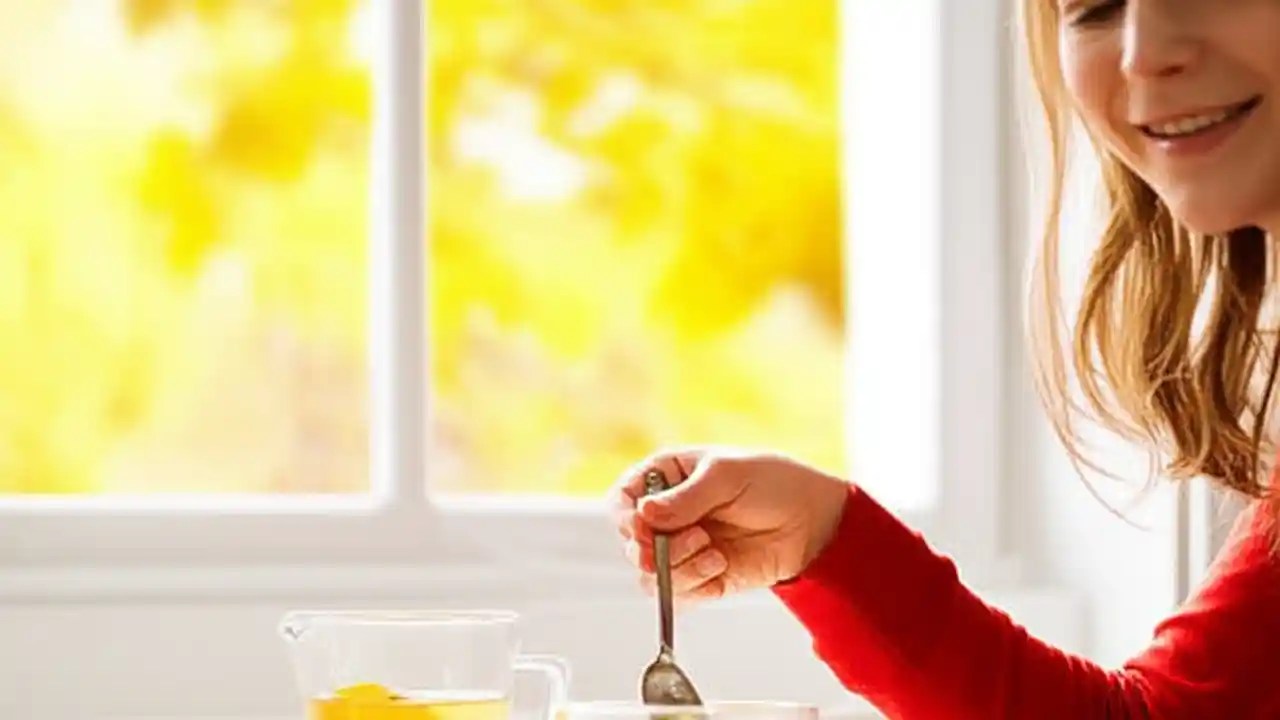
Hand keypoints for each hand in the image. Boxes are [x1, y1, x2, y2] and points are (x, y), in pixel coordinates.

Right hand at [609, 447, 849, 604]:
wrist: (812, 520)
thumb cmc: (771, 482)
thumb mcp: (727, 476)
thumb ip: (685, 498)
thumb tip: (643, 514)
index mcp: (666, 479)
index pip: (623, 499)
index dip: (624, 516)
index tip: (640, 525)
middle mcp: (667, 516)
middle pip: (631, 543)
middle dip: (658, 548)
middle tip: (696, 538)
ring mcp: (682, 549)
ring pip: (650, 575)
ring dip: (680, 569)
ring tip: (716, 553)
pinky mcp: (700, 578)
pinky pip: (677, 596)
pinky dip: (695, 589)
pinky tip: (721, 570)